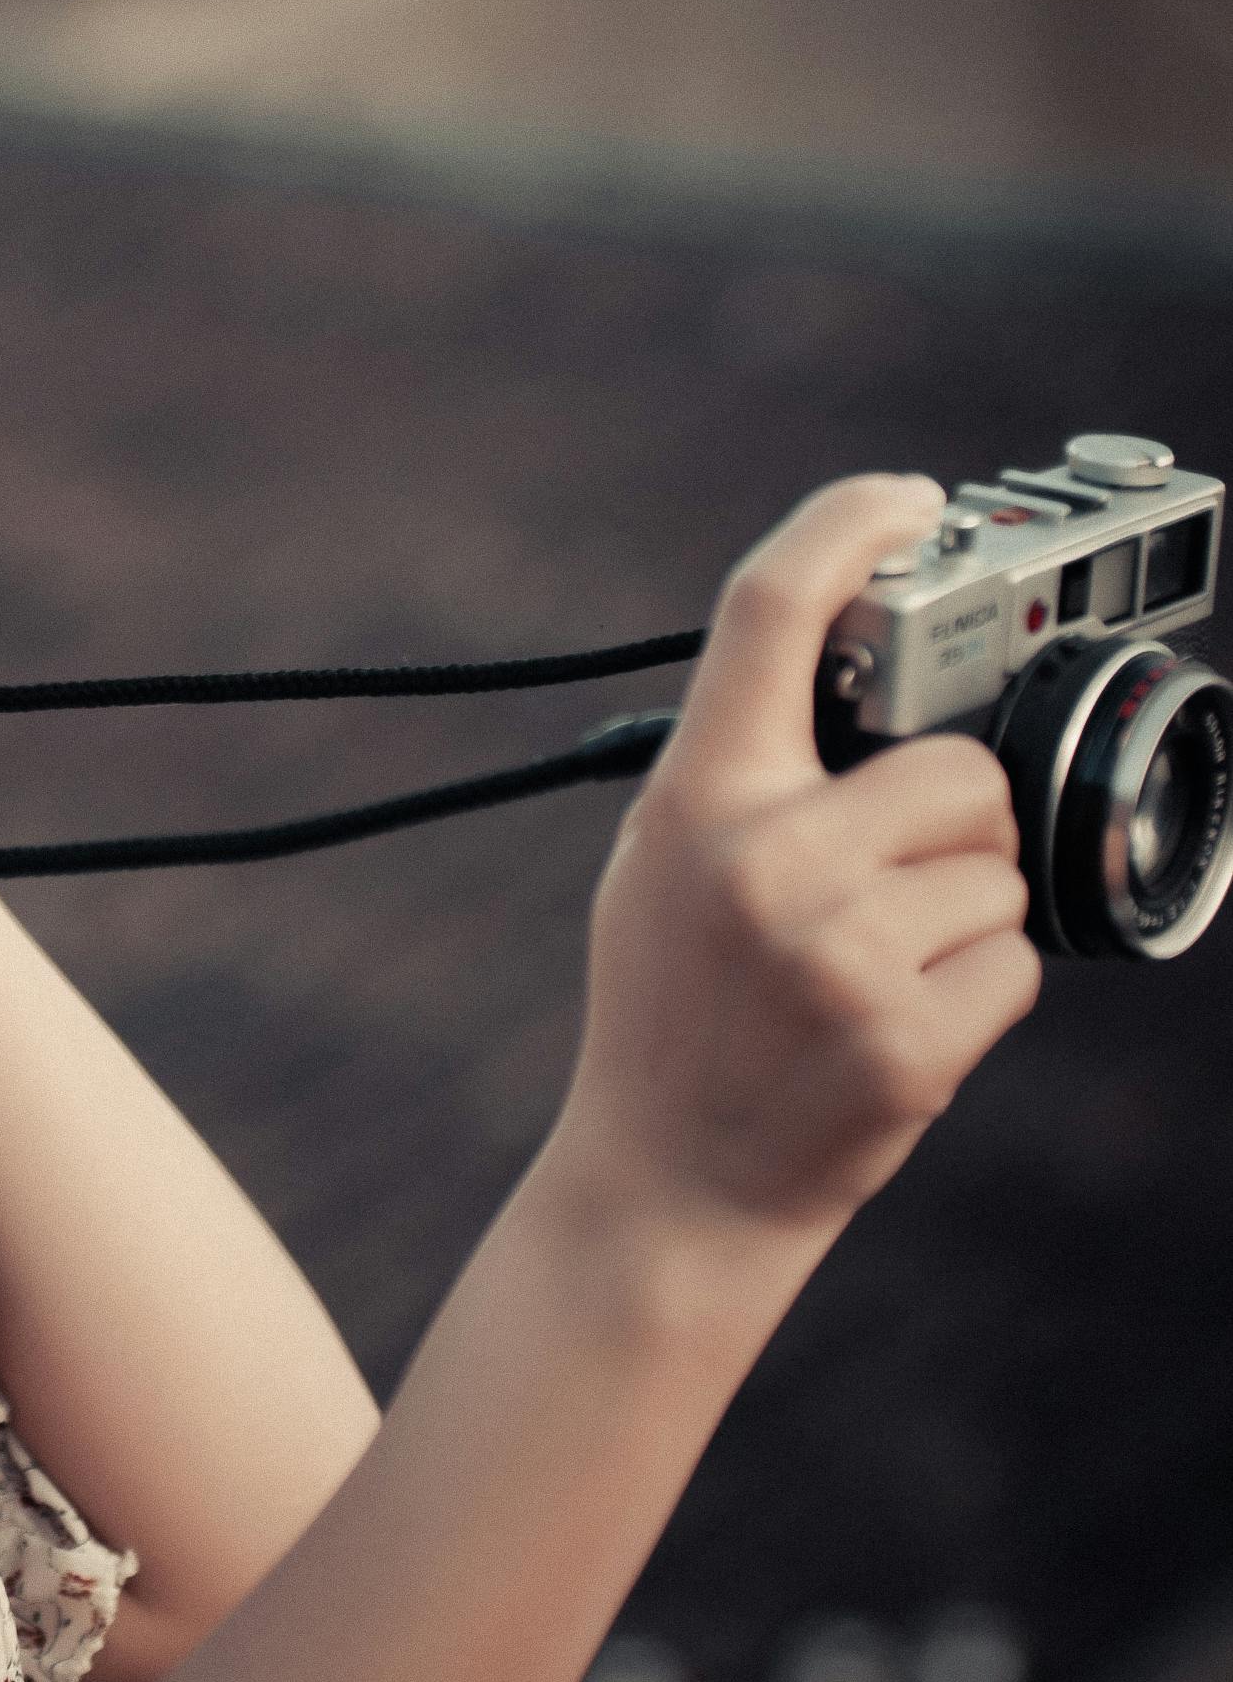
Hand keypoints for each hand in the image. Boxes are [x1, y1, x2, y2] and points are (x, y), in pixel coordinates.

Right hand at [560, 474, 1040, 1244]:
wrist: (671, 1184)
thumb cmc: (673, 1006)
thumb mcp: (664, 858)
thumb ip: (747, 766)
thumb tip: (868, 664)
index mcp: (697, 797)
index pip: (769, 613)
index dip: (846, 524)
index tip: (904, 497)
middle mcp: (767, 860)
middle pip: (953, 768)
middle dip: (951, 817)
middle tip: (885, 879)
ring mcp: (840, 953)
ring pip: (996, 866)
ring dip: (964, 909)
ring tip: (876, 964)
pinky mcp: (907, 1039)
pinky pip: (1015, 960)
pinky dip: (981, 987)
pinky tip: (900, 1021)